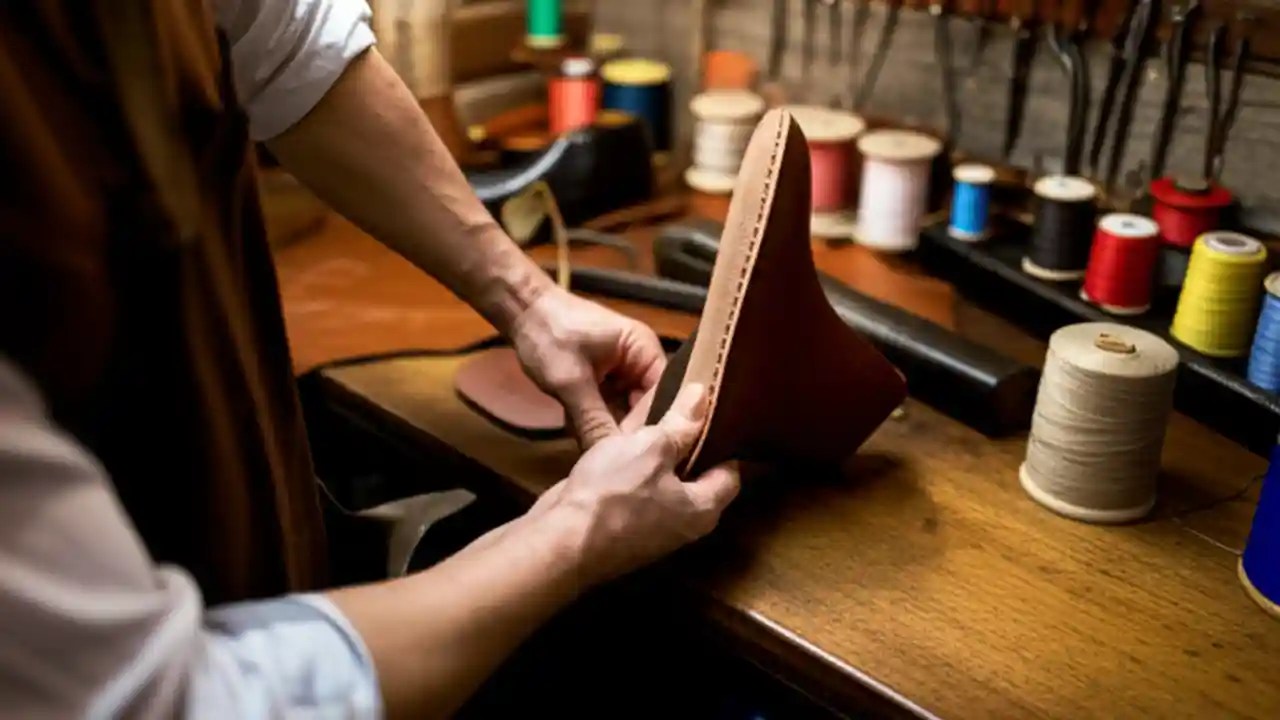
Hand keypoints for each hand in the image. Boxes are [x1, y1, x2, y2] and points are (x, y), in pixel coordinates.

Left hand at [510, 286, 666, 448]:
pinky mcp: (604, 378)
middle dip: (627, 431)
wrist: (520, 310)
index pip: (662, 397)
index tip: (630, 456)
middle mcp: (640, 361)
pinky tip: (583, 439)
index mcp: (644, 350)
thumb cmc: (549, 335)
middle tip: (613, 461)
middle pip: (646, 406)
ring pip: (625, 411)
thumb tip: (607, 457)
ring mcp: (622, 370)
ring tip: (597, 455)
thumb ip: (592, 419)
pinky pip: (608, 407)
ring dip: (607, 429)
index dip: (648, 427)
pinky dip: (595, 421)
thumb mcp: (570, 381)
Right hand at [534, 383, 740, 585]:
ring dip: (657, 453)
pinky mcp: (622, 526)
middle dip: (687, 442)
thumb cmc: (614, 493)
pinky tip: (622, 442)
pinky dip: (634, 468)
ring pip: (663, 482)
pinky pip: (637, 490)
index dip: (722, 440)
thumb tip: (705, 396)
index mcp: (703, 509)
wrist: (560, 540)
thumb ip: (681, 424)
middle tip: (680, 406)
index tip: (710, 411)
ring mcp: (651, 528)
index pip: (730, 472)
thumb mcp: (651, 448)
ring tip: (651, 416)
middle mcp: (684, 524)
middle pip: (696, 476)